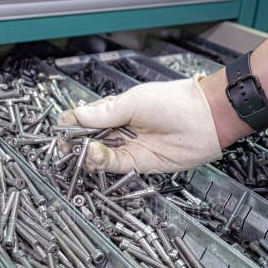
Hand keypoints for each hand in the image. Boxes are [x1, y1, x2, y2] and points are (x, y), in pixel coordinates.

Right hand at [56, 77, 223, 173]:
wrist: (204, 120)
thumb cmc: (174, 102)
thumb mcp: (134, 102)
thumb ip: (105, 113)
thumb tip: (77, 115)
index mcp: (115, 108)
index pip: (83, 118)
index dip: (70, 124)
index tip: (62, 130)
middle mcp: (118, 128)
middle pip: (86, 138)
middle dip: (74, 143)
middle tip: (67, 145)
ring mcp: (126, 146)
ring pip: (96, 154)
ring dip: (86, 154)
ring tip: (84, 150)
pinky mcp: (136, 163)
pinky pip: (112, 165)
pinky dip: (101, 163)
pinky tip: (95, 155)